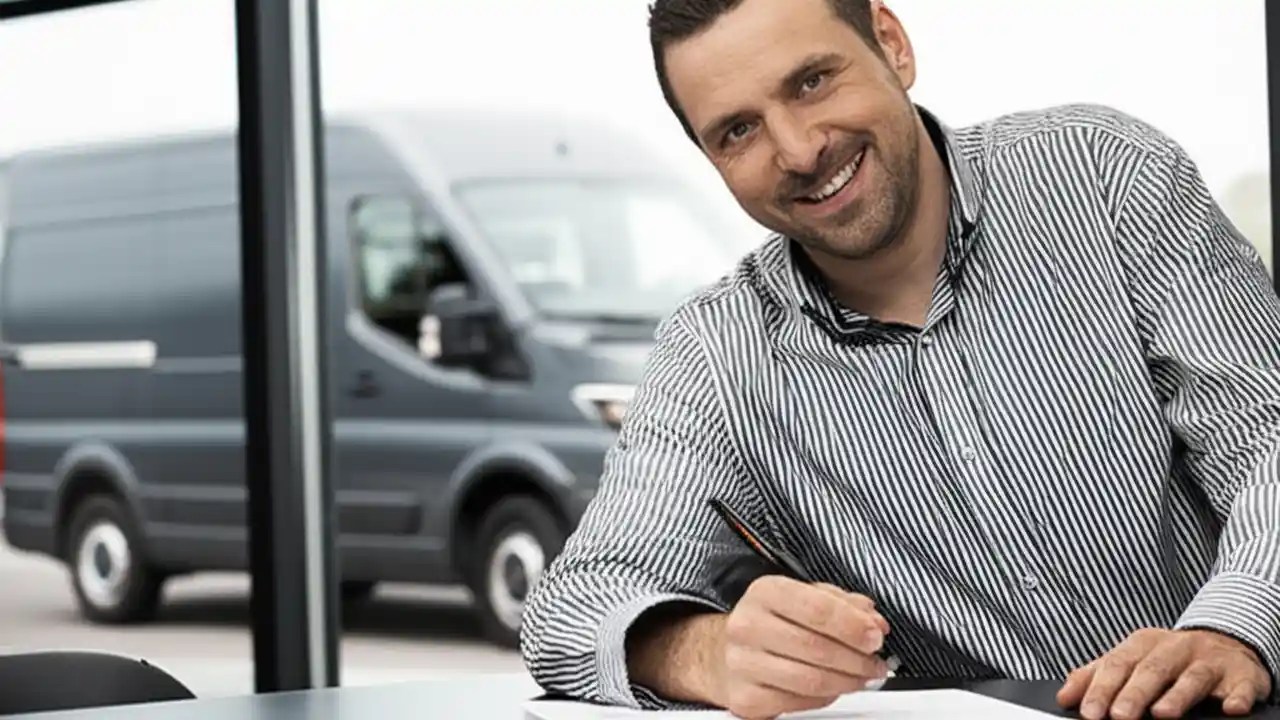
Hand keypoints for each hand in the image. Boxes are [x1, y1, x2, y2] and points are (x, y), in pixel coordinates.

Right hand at [710, 576, 891, 719]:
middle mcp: (748, 625)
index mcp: (765, 592)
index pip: (817, 608)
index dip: (853, 625)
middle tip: (876, 663)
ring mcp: (743, 664)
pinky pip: (799, 703)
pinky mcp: (745, 698)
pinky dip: (825, 698)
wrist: (720, 653)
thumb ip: (841, 604)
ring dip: (847, 682)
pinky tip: (834, 688)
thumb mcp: (802, 597)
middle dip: (857, 659)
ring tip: (862, 678)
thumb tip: (873, 621)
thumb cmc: (769, 623)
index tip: (875, 636)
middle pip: (817, 648)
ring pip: (811, 680)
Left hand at [1056, 628, 1271, 719]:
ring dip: (1177, 696)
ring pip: (1191, 677)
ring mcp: (1209, 660)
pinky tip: (1230, 709)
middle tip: (1118, 717)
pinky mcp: (1240, 675)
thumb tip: (1065, 696)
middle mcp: (1175, 648)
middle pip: (1151, 670)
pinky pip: (1239, 687)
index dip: (1102, 688)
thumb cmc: (1167, 658)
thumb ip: (1096, 675)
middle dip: (1133, 694)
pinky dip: (1235, 697)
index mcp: (1143, 643)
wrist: (1223, 643)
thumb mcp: (1130, 659)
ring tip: (1162, 715)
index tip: (1088, 711)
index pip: (1118, 663)